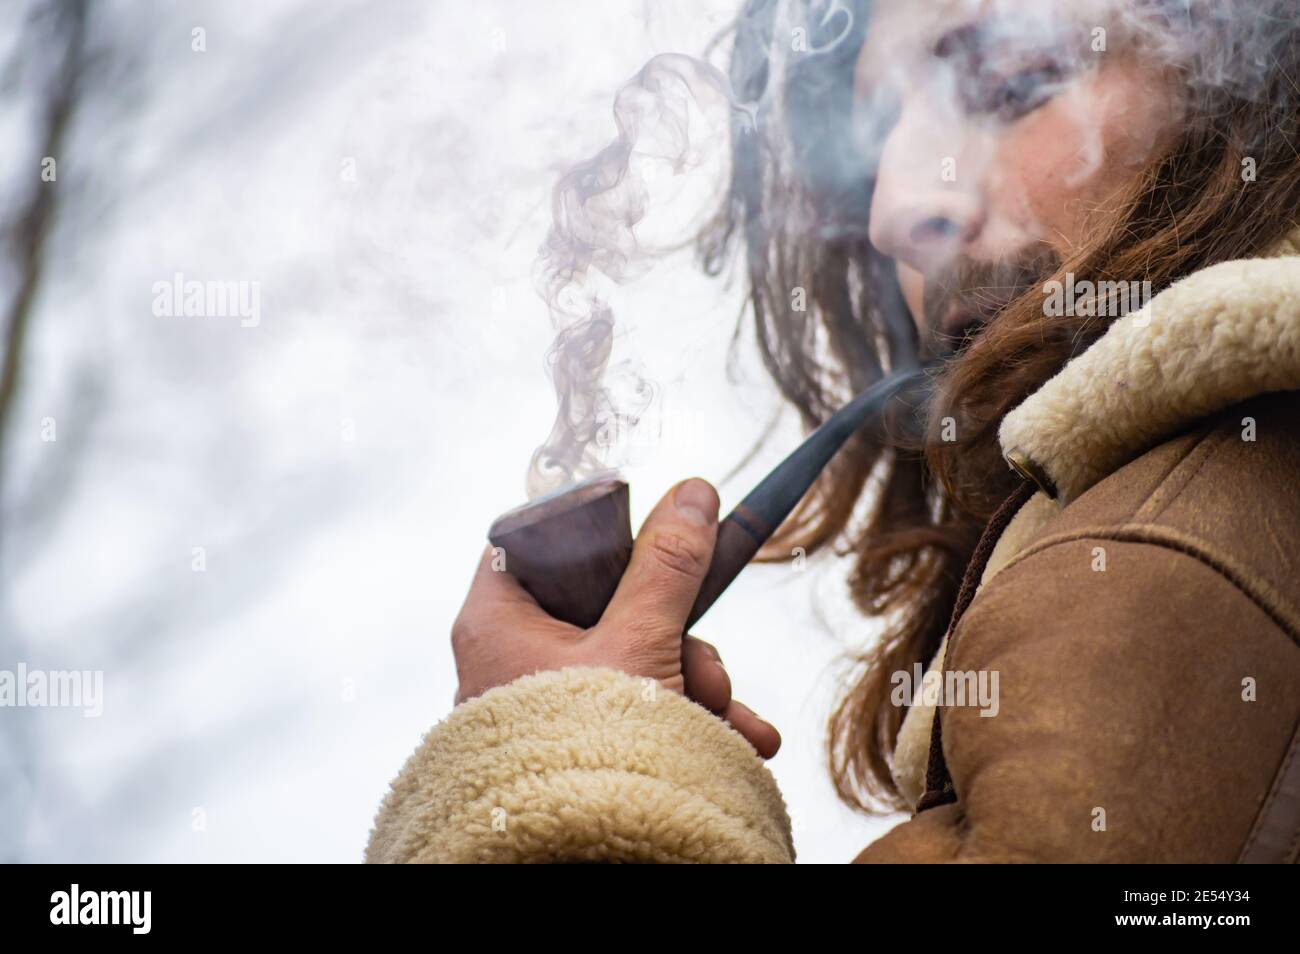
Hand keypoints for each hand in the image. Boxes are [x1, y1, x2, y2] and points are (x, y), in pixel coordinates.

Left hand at [450, 478, 780, 757]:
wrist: (582, 855)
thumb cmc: (587, 748)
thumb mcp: (639, 643)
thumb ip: (666, 566)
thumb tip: (692, 493)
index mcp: (498, 619)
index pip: (531, 541)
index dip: (589, 531)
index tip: (646, 537)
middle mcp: (512, 655)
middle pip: (603, 602)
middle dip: (679, 636)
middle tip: (708, 671)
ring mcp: (544, 699)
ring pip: (630, 657)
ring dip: (694, 683)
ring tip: (733, 722)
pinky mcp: (576, 737)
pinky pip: (632, 704)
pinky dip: (682, 717)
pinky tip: (736, 739)